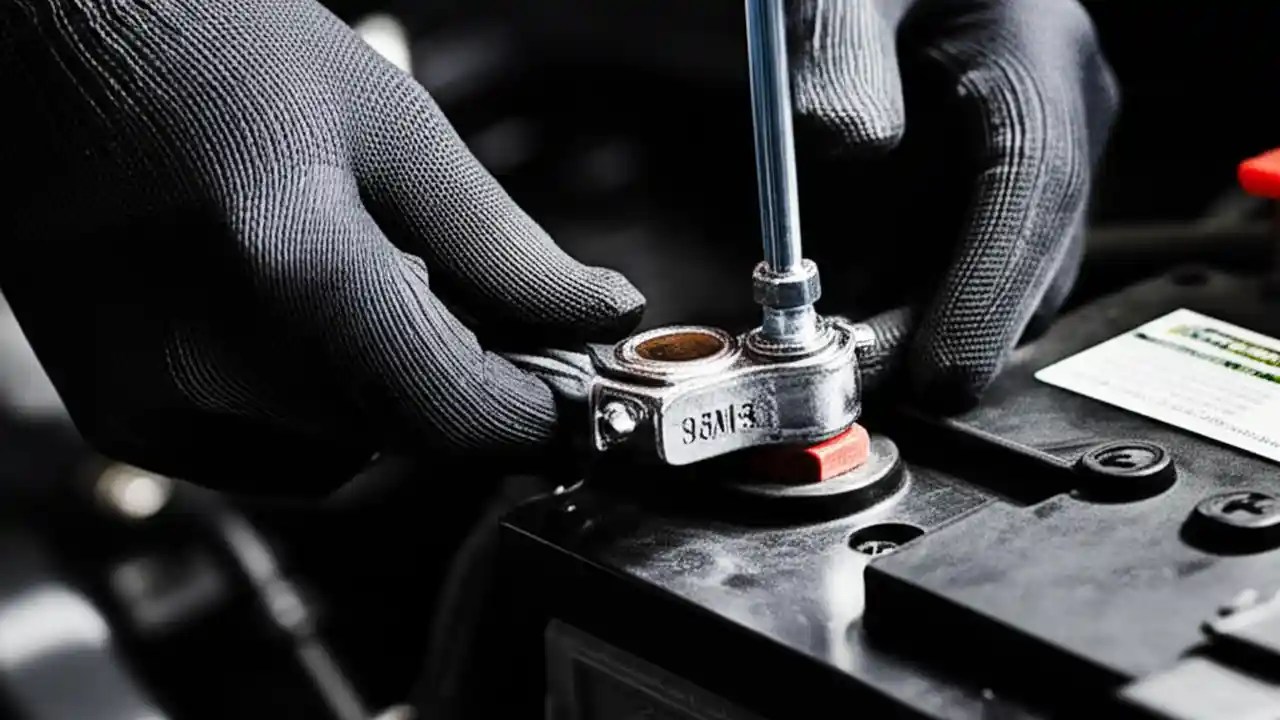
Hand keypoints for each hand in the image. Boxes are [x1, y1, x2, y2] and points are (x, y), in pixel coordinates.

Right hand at [0, 0, 643, 492]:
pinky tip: (299, 318)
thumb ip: (501, 243)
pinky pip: (271, 457)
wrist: (42, 45)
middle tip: (492, 319)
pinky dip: (320, 409)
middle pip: (408, 441)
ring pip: (346, 458)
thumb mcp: (387, 123)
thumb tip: (598, 313)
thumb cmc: (207, 46)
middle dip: (471, 392)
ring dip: (394, 398)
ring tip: (368, 287)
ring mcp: (150, 401)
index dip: (540, 418)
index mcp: (287, 264)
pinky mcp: (120, 418)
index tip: (588, 406)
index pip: (456, 409)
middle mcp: (205, 359)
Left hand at [789, 0, 1119, 408]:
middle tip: (855, 378)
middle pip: (1032, 256)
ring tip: (840, 360)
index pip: (1034, 189)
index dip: (990, 291)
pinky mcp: (990, 180)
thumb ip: (841, 51)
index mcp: (1037, 55)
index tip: (941, 368)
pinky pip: (967, 261)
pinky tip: (852, 323)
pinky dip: (914, 305)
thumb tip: (846, 145)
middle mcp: (1056, 112)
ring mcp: (1030, 151)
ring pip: (1004, 277)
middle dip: (951, 335)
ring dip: (928, 331)